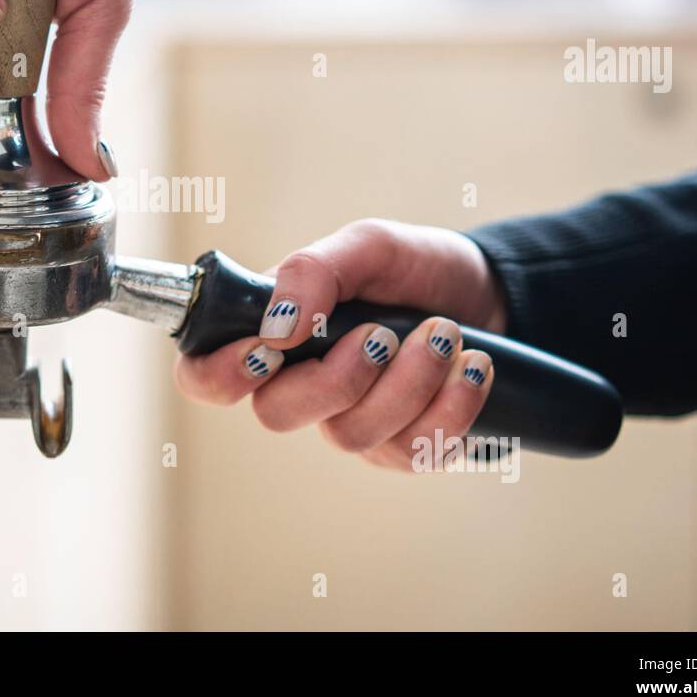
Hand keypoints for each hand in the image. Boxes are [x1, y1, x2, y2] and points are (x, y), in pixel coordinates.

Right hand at [174, 219, 507, 470]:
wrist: (490, 295)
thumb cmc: (413, 268)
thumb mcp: (368, 245)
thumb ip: (312, 270)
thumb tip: (276, 324)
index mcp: (273, 334)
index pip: (205, 375)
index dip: (219, 374)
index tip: (268, 349)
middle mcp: (301, 386)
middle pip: (276, 414)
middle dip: (336, 376)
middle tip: (382, 333)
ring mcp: (351, 423)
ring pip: (350, 436)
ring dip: (408, 381)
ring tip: (446, 333)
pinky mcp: (402, 449)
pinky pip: (412, 451)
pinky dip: (451, 404)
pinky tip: (472, 366)